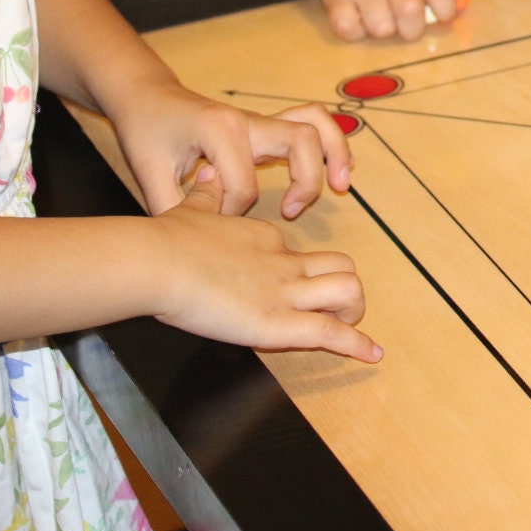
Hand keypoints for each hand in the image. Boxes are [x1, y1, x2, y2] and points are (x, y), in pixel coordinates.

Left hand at [108, 80, 353, 218]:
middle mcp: (248, 120)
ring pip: (315, 123)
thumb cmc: (147, 131)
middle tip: (293, 211)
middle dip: (307, 179)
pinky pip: (311, 125)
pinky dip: (331, 143)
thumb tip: (196, 244)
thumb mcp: (148, 172)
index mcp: (219, 130)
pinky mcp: (267, 126)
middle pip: (300, 141)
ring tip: (342, 185)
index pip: (245, 183)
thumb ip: (171, 209)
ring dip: (335, 152)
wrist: (149, 98)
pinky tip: (338, 169)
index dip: (234, 211)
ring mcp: (261, 120)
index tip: (216, 223)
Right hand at [152, 168, 380, 362]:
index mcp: (265, 238)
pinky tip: (373, 354)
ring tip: (351, 328)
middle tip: (336, 307)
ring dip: (354, 312)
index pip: (299, 254)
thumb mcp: (192, 208)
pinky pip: (331, 332)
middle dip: (345, 287)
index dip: (302, 272)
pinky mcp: (278, 323)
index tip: (289, 288)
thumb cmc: (166, 240)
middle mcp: (284, 262)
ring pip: (348, 291)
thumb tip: (209, 176)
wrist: (158, 261)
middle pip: (340, 266)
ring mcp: (285, 292)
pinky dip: (356, 345)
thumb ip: (206, 195)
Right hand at [252, 0, 465, 40]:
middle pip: (411, 13)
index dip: (446, 9)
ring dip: (385, 29)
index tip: (440, 11)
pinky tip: (359, 16)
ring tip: (381, 14)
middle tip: (408, 20)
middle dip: (415, 27)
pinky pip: (348, 30)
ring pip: (381, 29)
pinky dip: (355, 30)